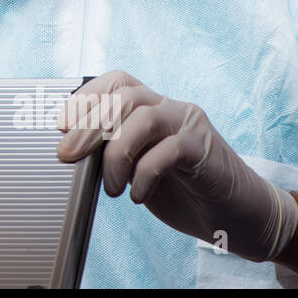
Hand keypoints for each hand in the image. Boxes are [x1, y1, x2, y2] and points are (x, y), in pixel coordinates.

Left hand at [55, 70, 297, 262]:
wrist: (237, 216)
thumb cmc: (185, 192)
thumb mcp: (138, 169)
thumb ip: (113, 153)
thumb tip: (73, 151)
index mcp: (152, 107)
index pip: (116, 82)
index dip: (85, 97)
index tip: (60, 124)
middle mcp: (170, 107)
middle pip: (123, 96)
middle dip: (88, 125)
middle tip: (68, 156)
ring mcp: (189, 124)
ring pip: (142, 117)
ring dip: (115, 154)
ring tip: (111, 187)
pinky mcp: (204, 148)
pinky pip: (166, 151)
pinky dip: (144, 175)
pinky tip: (138, 196)